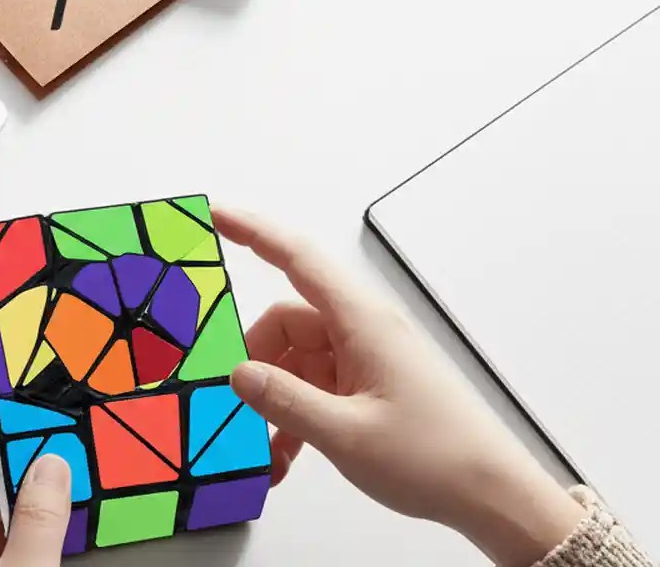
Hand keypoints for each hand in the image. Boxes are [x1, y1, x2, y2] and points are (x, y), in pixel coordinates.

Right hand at [214, 208, 584, 566]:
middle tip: (235, 401)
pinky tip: (286, 458)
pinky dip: (295, 416)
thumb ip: (285, 400)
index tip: (217, 215)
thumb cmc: (437, 458)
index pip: (298, 259)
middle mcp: (363, 331)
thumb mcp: (346, 434)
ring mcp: (366, 359)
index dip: (254, 231)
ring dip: (275, 400)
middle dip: (254, 360)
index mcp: (362, 323)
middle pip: (287, 323)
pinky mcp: (370, 386)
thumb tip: (238, 373)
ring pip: (297, 361)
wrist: (493, 495)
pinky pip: (316, 387)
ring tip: (267, 451)